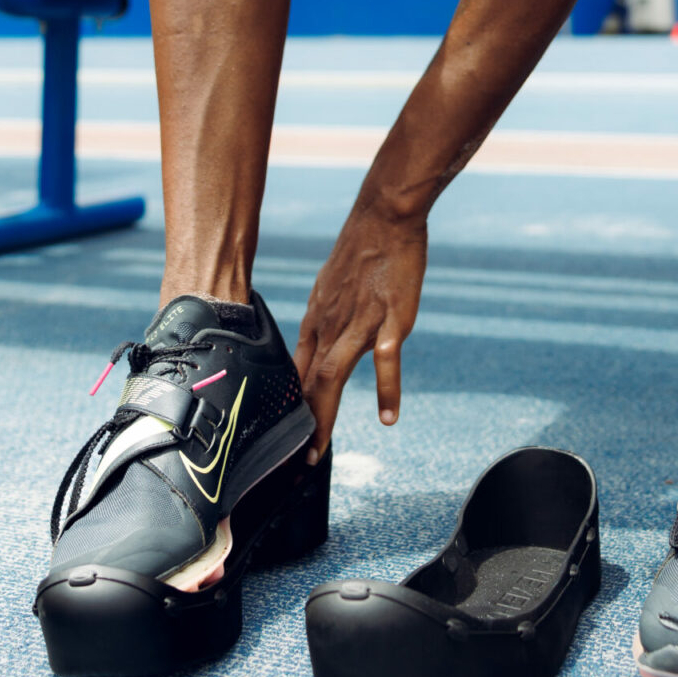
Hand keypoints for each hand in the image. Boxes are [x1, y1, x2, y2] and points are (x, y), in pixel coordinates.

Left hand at [293, 194, 427, 460]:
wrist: (384, 216)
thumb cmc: (363, 248)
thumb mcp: (333, 286)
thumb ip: (329, 318)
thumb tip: (325, 345)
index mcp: (317, 317)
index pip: (298, 369)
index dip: (292, 404)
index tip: (286, 435)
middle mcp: (332, 323)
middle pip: (311, 380)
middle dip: (302, 423)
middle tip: (297, 460)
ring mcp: (361, 321)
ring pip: (334, 375)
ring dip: (323, 416)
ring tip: (318, 451)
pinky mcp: (391, 317)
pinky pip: (386, 360)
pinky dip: (385, 390)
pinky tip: (387, 418)